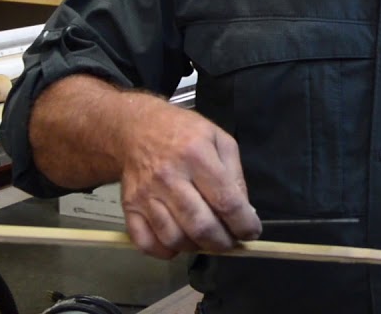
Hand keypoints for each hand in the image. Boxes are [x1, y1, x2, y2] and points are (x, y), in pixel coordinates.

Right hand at [117, 96, 261, 258]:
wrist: (137, 129)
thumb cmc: (184, 134)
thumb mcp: (219, 140)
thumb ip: (235, 176)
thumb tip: (244, 212)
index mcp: (196, 155)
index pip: (226, 201)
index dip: (244, 224)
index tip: (251, 232)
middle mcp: (169, 176)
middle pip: (200, 226)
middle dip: (222, 243)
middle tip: (229, 241)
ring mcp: (146, 194)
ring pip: (174, 238)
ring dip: (196, 247)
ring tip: (205, 239)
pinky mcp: (129, 207)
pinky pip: (146, 243)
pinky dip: (165, 251)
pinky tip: (178, 241)